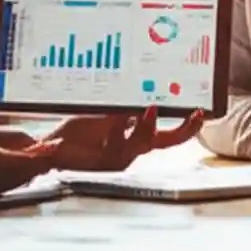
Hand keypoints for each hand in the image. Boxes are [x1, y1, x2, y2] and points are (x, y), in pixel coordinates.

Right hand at [0, 128, 57, 196]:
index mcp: (4, 164)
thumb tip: (37, 143)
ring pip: (27, 179)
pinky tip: (19, 162)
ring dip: (35, 167)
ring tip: (38, 151)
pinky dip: (22, 173)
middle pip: (36, 172)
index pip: (38, 161)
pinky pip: (15, 183)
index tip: (57, 142)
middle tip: (52, 144)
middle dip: (44, 159)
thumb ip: (14, 138)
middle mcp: (4, 181)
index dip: (50, 152)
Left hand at [45, 106, 203, 170]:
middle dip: (182, 130)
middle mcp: (131, 151)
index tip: (200, 113)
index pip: (168, 136)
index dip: (186, 127)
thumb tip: (145, 89)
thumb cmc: (76, 132)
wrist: (49, 148)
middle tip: (194, 116)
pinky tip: (116, 120)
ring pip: (141, 144)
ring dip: (147, 127)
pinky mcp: (102, 161)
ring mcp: (118, 157)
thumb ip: (125, 109)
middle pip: (164, 142)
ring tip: (149, 109)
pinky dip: (120, 132)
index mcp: (135, 140)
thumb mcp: (104, 113)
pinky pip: (117, 146)